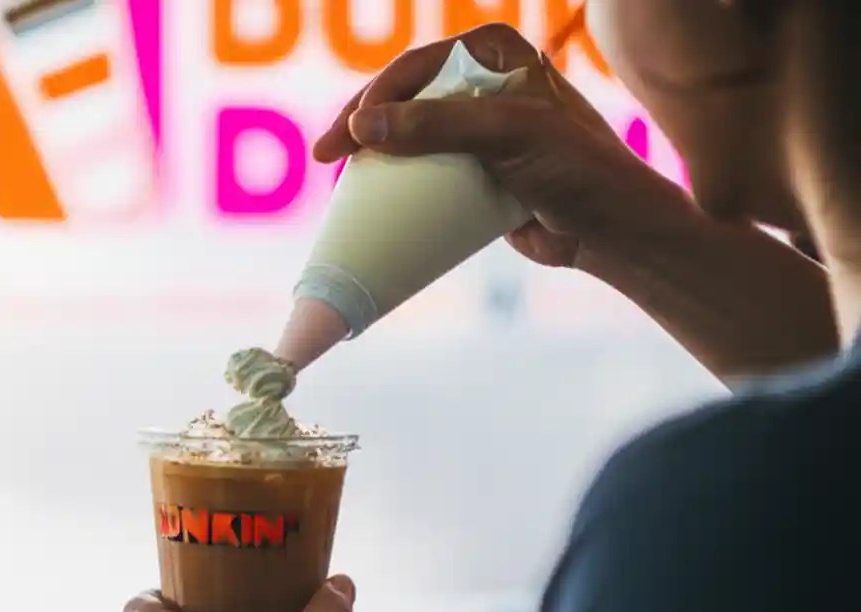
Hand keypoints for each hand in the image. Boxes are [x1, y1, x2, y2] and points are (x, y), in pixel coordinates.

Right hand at [313, 23, 699, 269]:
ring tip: (338, 178)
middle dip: (360, 126)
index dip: (372, 98)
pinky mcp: (473, 169)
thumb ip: (439, 126)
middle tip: (325, 159)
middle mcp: (484, 83)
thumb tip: (362, 126)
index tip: (345, 136)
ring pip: (407, 135)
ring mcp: (477, 128)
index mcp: (497, 53)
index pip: (416, 67)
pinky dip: (393, 182)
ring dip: (370, 154)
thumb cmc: (576, 170)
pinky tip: (368, 196)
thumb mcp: (510, 136)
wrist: (612, 230)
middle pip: (402, 99)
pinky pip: (421, 170)